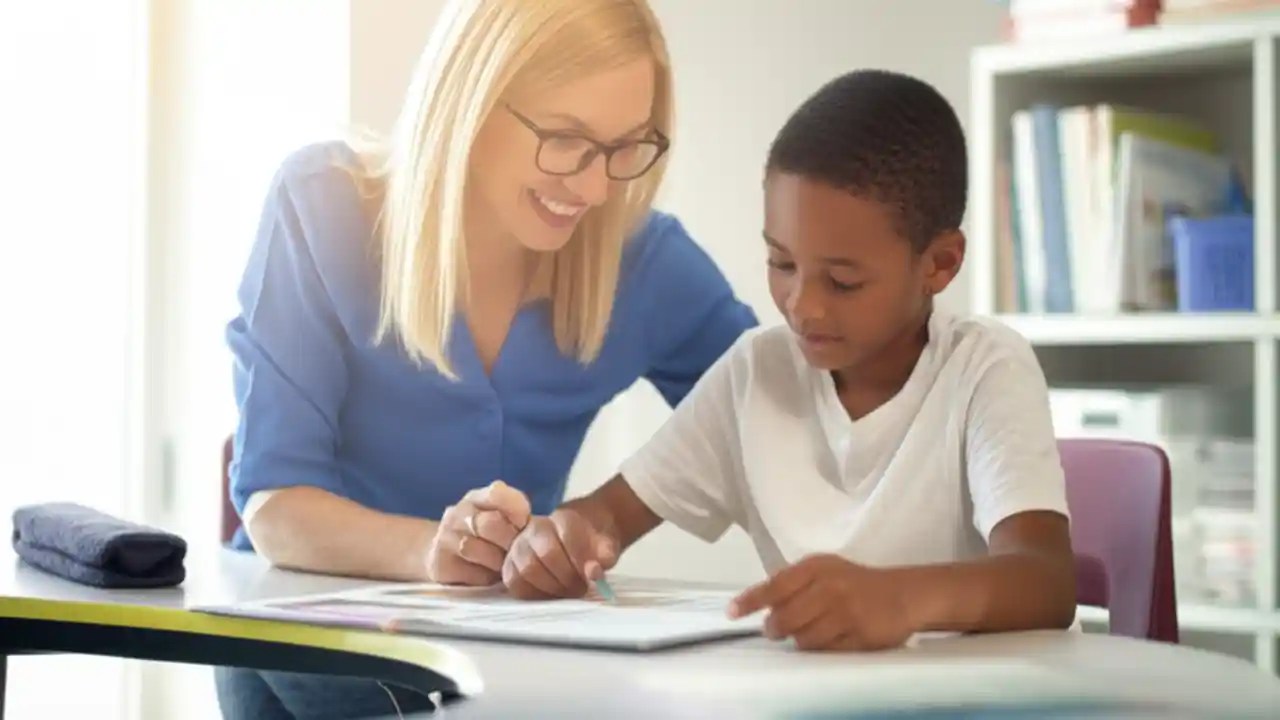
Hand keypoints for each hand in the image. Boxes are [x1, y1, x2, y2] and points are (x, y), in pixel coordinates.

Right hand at [426, 480, 531, 584]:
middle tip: (517, 552)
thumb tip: (539, 530)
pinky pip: (471, 572)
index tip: (524, 524)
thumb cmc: (485, 539)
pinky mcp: (440, 563)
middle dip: (510, 541)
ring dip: (498, 562)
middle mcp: (458, 513)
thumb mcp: (500, 520)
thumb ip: (516, 518)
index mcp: (476, 498)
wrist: (443, 556)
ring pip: (479, 549)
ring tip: (503, 565)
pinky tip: (488, 575)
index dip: (516, 509)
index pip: (497, 492)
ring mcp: (446, 537)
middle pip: (490, 524)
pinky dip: (486, 577)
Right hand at [502, 507, 617, 599]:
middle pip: (546, 555)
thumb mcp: (608, 545)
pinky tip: (548, 595)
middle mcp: (537, 528)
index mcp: (564, 518)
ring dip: (549, 588)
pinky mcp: (510, 563)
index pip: (568, 537)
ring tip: (566, 592)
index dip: (580, 560)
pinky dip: (531, 593)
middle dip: (566, 578)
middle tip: (580, 588)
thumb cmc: (593, 542)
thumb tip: (593, 572)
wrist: (581, 535)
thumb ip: (604, 556)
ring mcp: (520, 544)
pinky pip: (513, 582)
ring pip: (526, 570)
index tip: (593, 576)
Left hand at [727, 554, 915, 651]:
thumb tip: (760, 601)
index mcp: (816, 568)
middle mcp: (829, 588)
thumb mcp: (824, 570)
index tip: (732, 612)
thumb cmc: (855, 582)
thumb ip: (793, 581)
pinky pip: (826, 651)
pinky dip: (821, 648)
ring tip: (810, 630)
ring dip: (799, 640)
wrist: (902, 594)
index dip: (751, 601)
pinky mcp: (859, 636)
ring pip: (803, 639)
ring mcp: (845, 613)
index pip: (775, 586)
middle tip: (776, 629)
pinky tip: (829, 638)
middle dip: (775, 628)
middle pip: (785, 619)